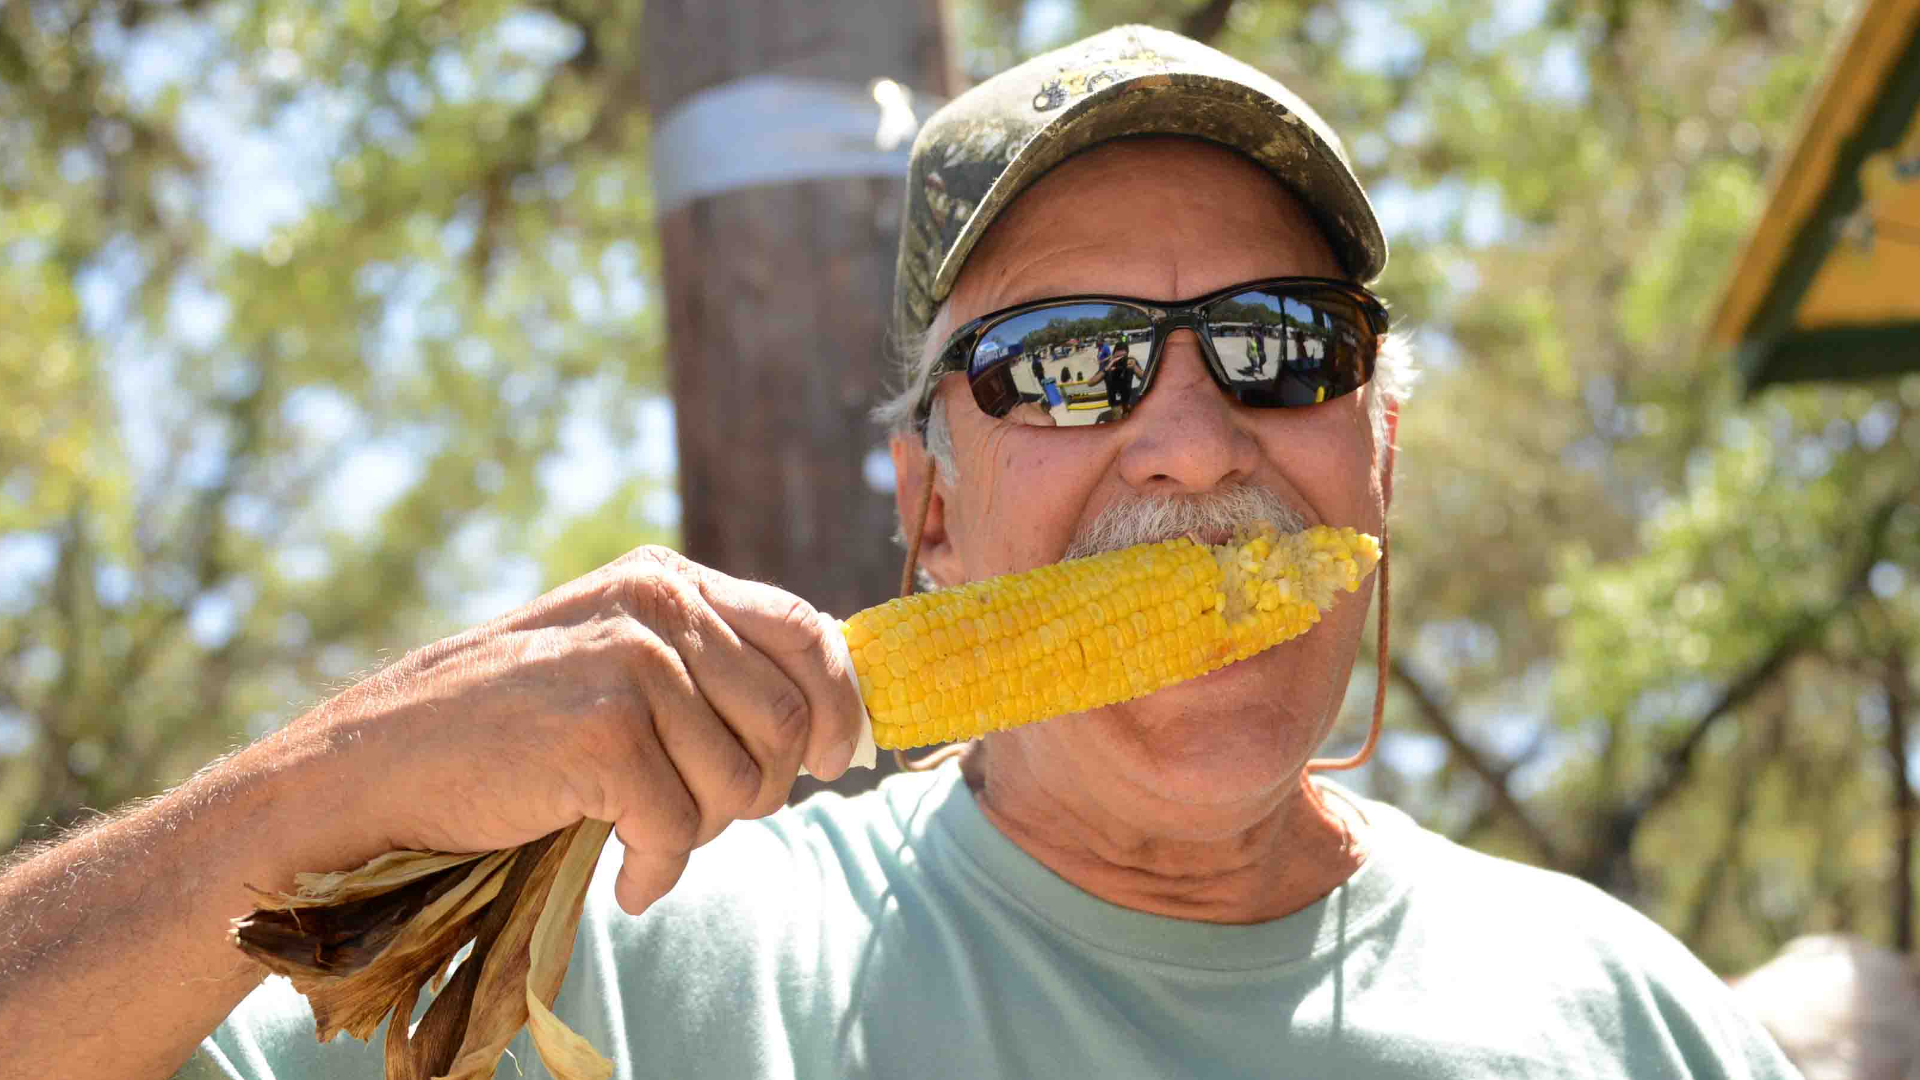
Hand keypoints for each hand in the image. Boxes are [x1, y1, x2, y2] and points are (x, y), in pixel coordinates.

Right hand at [264, 545, 867, 914]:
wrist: (382, 762)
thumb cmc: (507, 724)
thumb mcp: (615, 657)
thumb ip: (706, 666)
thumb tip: (826, 719)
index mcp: (669, 579)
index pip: (807, 630)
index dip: (839, 703)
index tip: (832, 759)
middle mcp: (659, 605)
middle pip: (784, 719)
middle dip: (759, 788)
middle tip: (698, 814)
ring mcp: (632, 663)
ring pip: (740, 783)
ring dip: (700, 831)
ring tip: (640, 831)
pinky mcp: (604, 731)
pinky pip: (679, 830)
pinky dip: (656, 871)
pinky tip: (621, 874)